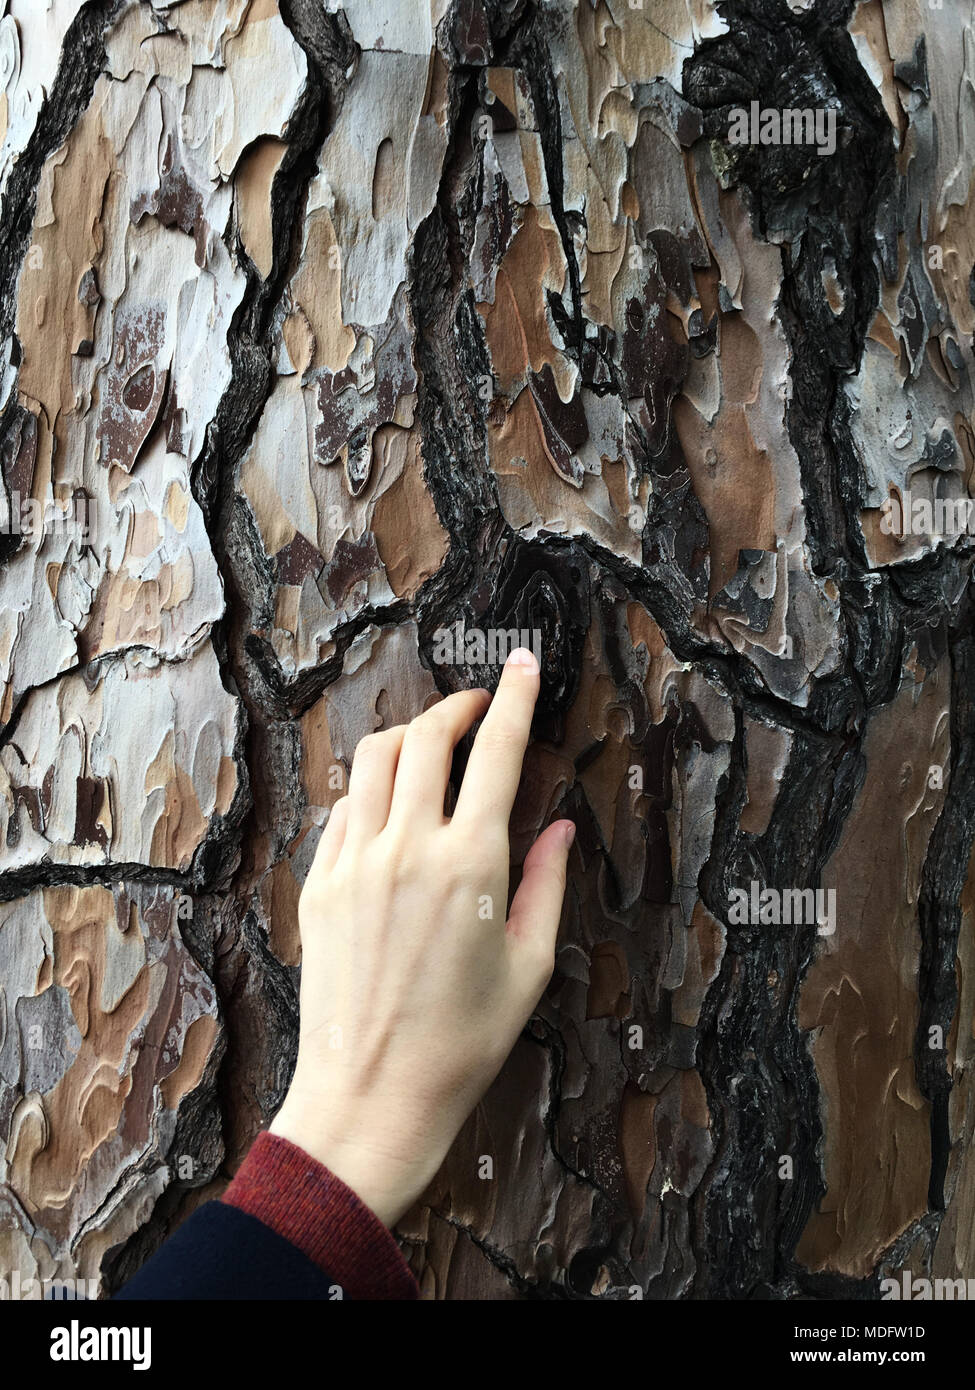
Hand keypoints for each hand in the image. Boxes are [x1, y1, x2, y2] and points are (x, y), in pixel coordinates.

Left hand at [269, 647, 574, 1226]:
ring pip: (375, 760)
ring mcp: (354, 863)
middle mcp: (407, 850)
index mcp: (471, 865)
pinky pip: (343, 809)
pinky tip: (391, 804)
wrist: (371, 1096)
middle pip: (427, 737)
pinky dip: (370, 788)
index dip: (514, 698)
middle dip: (458, 705)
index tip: (522, 665)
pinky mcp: (319, 885)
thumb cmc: (461, 1042)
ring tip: (434, 744)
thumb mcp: (528, 966)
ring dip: (408, 735)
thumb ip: (546, 884)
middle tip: (479, 704)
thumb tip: (557, 828)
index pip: (496, 753)